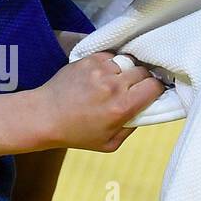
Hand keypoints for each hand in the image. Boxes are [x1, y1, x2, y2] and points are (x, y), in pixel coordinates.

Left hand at [34, 53, 163, 152]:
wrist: (45, 116)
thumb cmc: (76, 133)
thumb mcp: (109, 144)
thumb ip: (132, 128)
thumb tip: (146, 111)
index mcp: (122, 106)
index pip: (154, 86)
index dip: (155, 90)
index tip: (150, 94)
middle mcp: (113, 85)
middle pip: (143, 71)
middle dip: (142, 79)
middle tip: (132, 88)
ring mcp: (99, 70)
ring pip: (127, 61)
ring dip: (125, 70)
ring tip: (115, 81)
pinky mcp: (88, 59)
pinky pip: (110, 56)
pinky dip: (110, 64)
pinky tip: (101, 75)